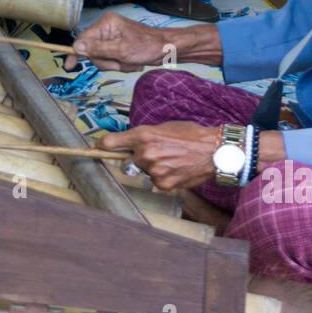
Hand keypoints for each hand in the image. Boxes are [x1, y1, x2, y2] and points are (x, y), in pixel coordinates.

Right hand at [66, 12, 169, 71]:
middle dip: (107, 62)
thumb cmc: (148, 47)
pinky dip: (121, 65)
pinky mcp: (118, 46)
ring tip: (129, 62)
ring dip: (116, 65)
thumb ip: (98, 49)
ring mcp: (113, 38)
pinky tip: (132, 63)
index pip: (84, 40)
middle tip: (120, 63)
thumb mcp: (121, 50)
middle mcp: (107, 29)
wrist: (168, 49)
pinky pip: (111, 60)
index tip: (69, 66)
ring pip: (103, 58)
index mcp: (106, 24)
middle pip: (93, 52)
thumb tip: (77, 47)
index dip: (76, 53)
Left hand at [100, 122, 221, 191]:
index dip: (101, 145)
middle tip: (157, 152)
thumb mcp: (164, 127)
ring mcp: (153, 171)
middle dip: (137, 157)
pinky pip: (155, 182)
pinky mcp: (163, 184)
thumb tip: (128, 144)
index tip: (97, 147)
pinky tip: (176, 170)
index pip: (110, 143)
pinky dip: (163, 177)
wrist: (214, 151)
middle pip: (127, 160)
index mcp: (144, 135)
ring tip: (172, 160)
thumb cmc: (191, 135)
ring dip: (152, 168)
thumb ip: (144, 136)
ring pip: (143, 172)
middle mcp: (145, 154)